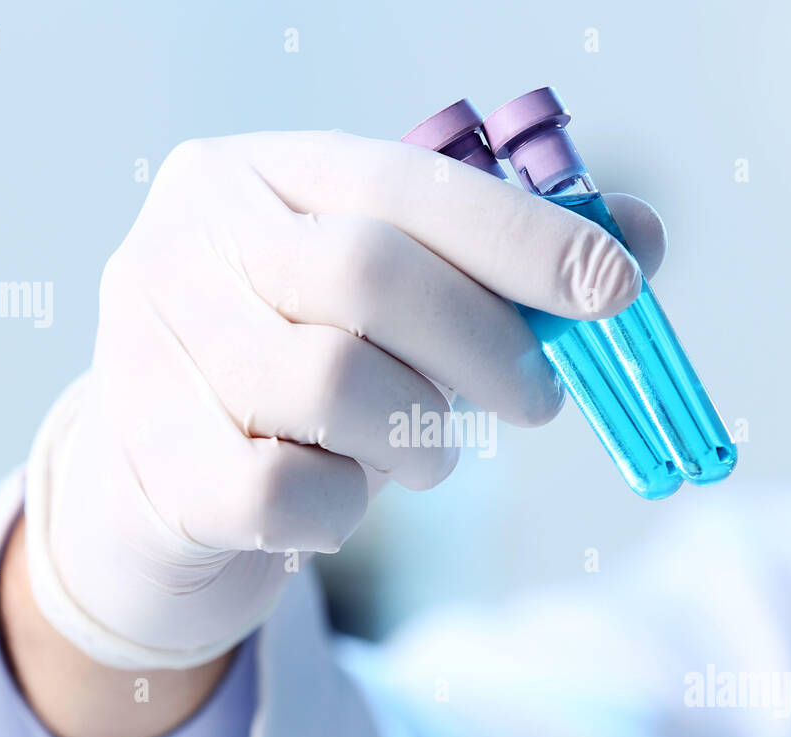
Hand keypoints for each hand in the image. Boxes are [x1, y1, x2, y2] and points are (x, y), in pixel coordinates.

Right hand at [24, 130, 662, 668]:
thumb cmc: (295, 378)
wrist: (156, 490)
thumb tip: (641, 239)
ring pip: (334, 384)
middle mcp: (184, 245)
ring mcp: (149, 351)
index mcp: (252, 176)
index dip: (521, 234)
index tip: (616, 285)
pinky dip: (347, 505)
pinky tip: (344, 498)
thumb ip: (499, 267)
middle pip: (366, 272)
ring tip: (431, 452)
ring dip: (421, 435)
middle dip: (487, 344)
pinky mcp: (150, 465)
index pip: (402, 186)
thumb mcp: (389, 307)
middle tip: (540, 401)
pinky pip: (287, 490)